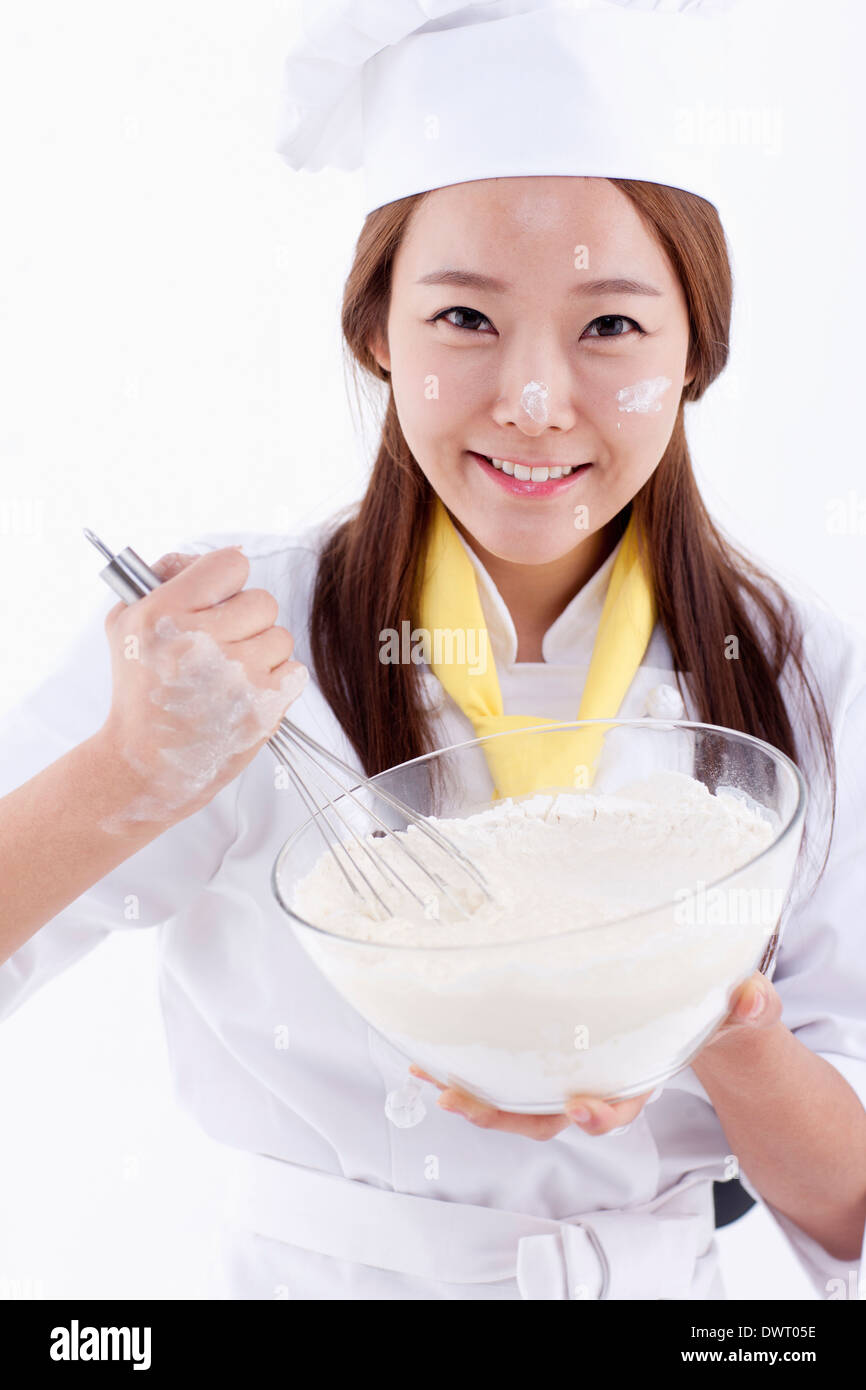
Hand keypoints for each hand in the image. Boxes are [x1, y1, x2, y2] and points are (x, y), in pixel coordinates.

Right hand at [99, 547, 307, 827]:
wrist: (147, 764)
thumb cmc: (139, 691)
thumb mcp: (127, 623)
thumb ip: (165, 577)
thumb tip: (213, 557)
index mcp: (165, 612)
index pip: (230, 564)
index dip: (227, 581)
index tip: (219, 598)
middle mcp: (202, 640)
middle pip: (263, 601)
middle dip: (246, 620)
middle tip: (222, 644)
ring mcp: (236, 675)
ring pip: (281, 637)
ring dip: (260, 652)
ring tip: (230, 676)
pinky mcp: (262, 706)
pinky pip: (294, 671)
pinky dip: (276, 682)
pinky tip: (245, 694)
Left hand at [408, 971, 781, 1140]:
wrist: (696, 1014)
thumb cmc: (711, 1012)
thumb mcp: (739, 1010)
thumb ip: (749, 1008)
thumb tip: (753, 995)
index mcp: (642, 1073)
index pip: (620, 1104)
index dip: (601, 1113)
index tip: (583, 1107)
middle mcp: (597, 1081)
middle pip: (549, 1116)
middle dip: (506, 1116)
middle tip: (465, 1103)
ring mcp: (565, 1071)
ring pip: (516, 1101)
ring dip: (473, 1097)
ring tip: (433, 1082)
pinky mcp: (541, 1053)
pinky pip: (501, 1068)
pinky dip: (466, 1066)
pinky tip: (429, 1052)